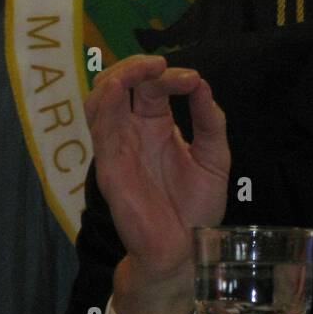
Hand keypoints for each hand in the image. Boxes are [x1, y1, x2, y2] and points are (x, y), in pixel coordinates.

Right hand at [84, 56, 229, 313]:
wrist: (188, 249)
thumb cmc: (197, 206)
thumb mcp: (214, 156)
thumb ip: (209, 120)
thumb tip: (201, 83)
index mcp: (156, 126)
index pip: (151, 87)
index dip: (170, 76)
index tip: (192, 82)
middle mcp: (133, 132)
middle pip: (119, 84)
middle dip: (136, 66)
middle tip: (159, 64)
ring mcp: (118, 148)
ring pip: (100, 100)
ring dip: (116, 77)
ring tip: (141, 68)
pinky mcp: (110, 168)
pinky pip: (99, 131)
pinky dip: (103, 104)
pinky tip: (115, 89)